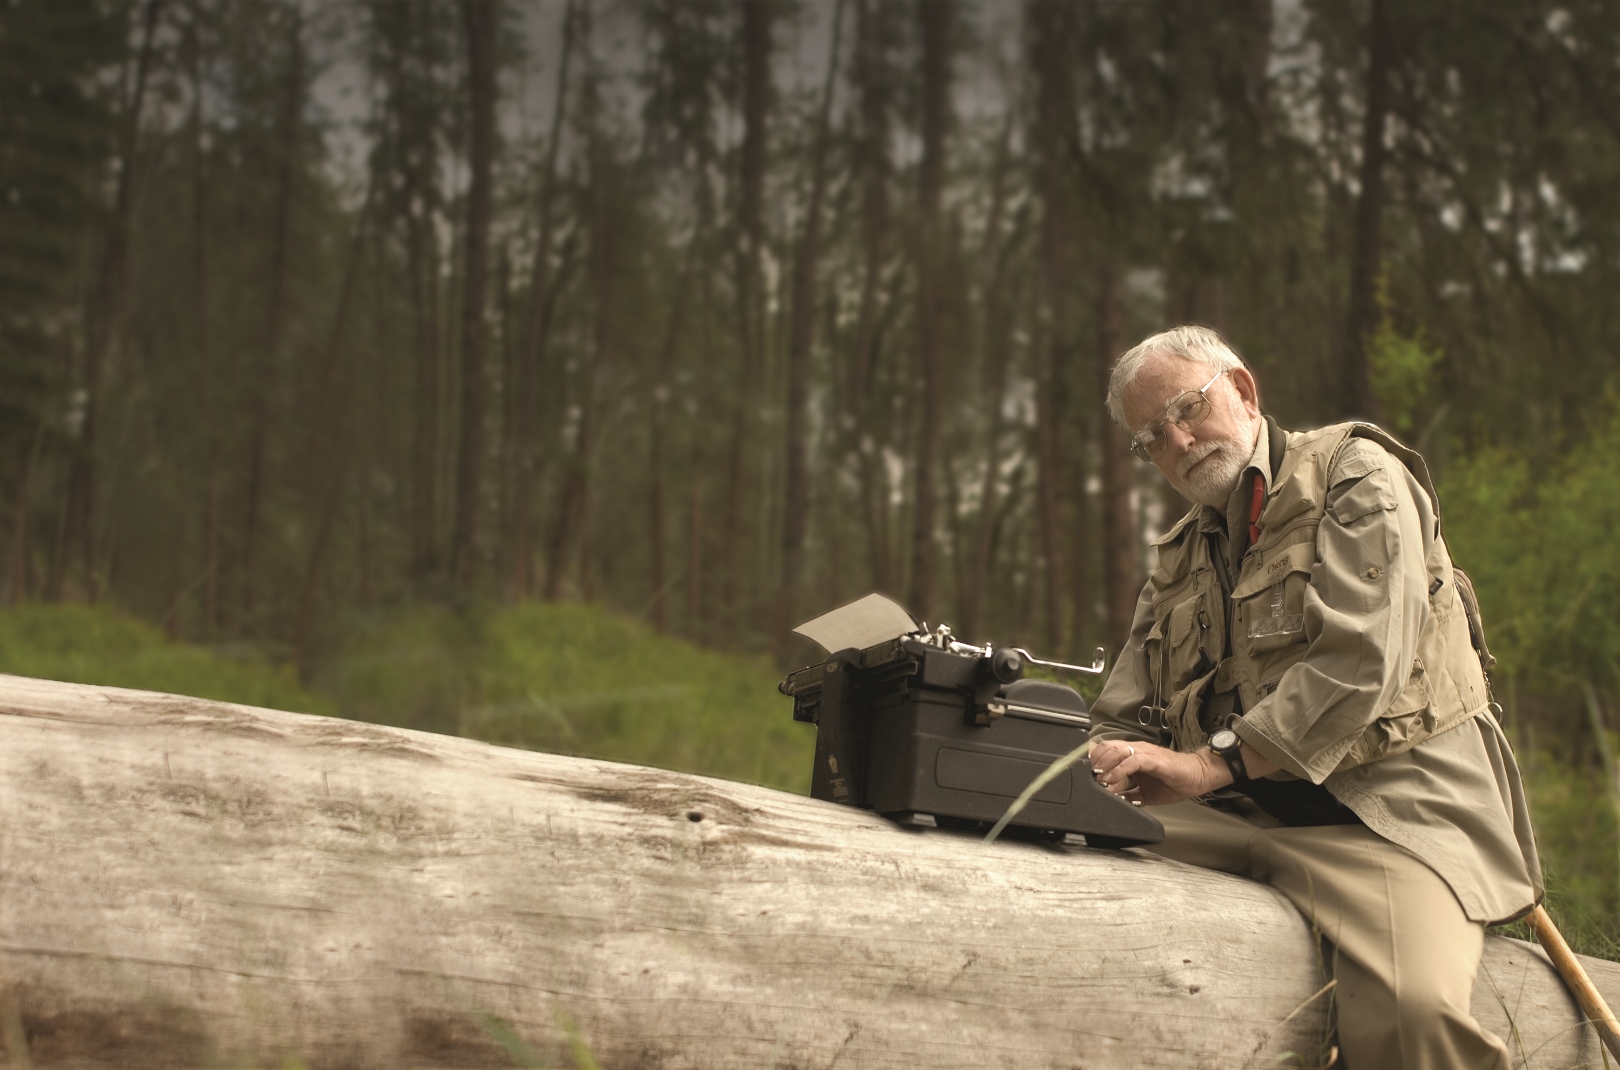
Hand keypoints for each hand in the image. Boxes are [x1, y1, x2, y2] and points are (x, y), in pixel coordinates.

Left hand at [1089, 738, 1228, 805]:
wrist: (1197, 777)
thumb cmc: (1172, 782)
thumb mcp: (1144, 793)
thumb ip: (1128, 794)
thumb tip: (1111, 801)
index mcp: (1131, 755)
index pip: (1105, 750)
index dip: (1091, 759)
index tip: (1081, 774)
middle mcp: (1136, 750)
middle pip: (1106, 747)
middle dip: (1092, 761)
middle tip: (1085, 777)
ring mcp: (1145, 753)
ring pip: (1116, 750)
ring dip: (1103, 764)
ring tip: (1095, 778)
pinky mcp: (1155, 760)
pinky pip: (1133, 761)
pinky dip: (1119, 770)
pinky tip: (1111, 780)